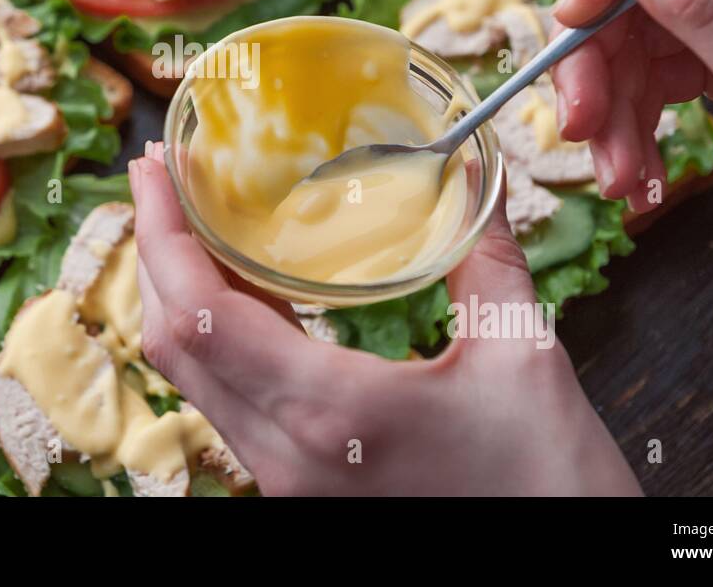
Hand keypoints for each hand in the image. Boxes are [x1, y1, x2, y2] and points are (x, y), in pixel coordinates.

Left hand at [128, 144, 640, 495]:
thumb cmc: (549, 488)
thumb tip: (467, 177)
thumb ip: (484, 259)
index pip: (199, 317)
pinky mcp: (301, 498)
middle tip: (164, 180)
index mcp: (328, 414)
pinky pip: (232, 408)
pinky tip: (251, 300)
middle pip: (176, 346)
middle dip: (157, 254)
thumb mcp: (523, 359)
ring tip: (198, 225)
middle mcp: (284, 457)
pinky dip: (221, 344)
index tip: (153, 167)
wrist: (560, 581)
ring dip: (183, 298)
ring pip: (196, 381)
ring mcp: (286, 485)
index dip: (160, 235)